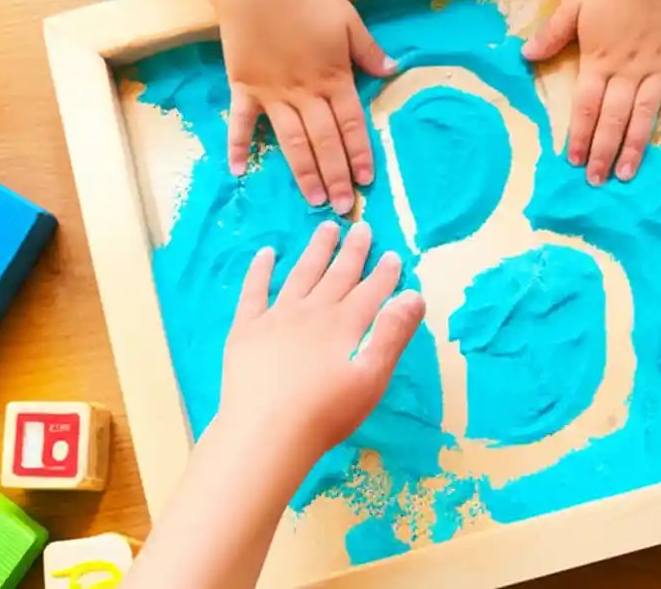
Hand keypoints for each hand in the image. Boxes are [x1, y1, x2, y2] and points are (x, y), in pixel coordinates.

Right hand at [217, 0, 394, 212]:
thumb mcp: (348, 20)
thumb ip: (368, 51)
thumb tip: (392, 70)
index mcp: (333, 79)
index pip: (351, 126)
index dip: (361, 155)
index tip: (367, 181)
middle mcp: (305, 94)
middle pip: (325, 143)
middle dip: (337, 177)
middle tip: (344, 208)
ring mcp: (273, 95)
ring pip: (292, 142)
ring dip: (304, 174)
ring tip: (314, 200)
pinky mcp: (244, 88)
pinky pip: (241, 123)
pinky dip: (237, 146)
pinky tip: (237, 171)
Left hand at [219, 221, 424, 464]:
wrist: (265, 434)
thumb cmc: (326, 414)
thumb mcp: (372, 378)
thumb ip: (393, 334)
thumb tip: (414, 296)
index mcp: (345, 324)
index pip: (371, 291)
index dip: (384, 273)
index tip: (393, 254)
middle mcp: (312, 312)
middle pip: (337, 275)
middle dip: (353, 251)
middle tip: (362, 227)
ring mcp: (276, 317)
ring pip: (301, 274)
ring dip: (315, 250)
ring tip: (326, 228)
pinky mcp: (246, 330)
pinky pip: (254, 291)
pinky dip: (260, 270)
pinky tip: (266, 254)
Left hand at [522, 0, 660, 184]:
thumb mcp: (574, 4)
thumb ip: (552, 34)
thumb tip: (525, 55)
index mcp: (599, 60)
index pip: (586, 107)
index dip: (579, 135)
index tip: (574, 161)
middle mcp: (628, 70)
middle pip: (613, 118)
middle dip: (603, 151)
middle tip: (598, 180)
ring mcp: (658, 65)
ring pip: (645, 112)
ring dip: (637, 144)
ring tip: (629, 173)